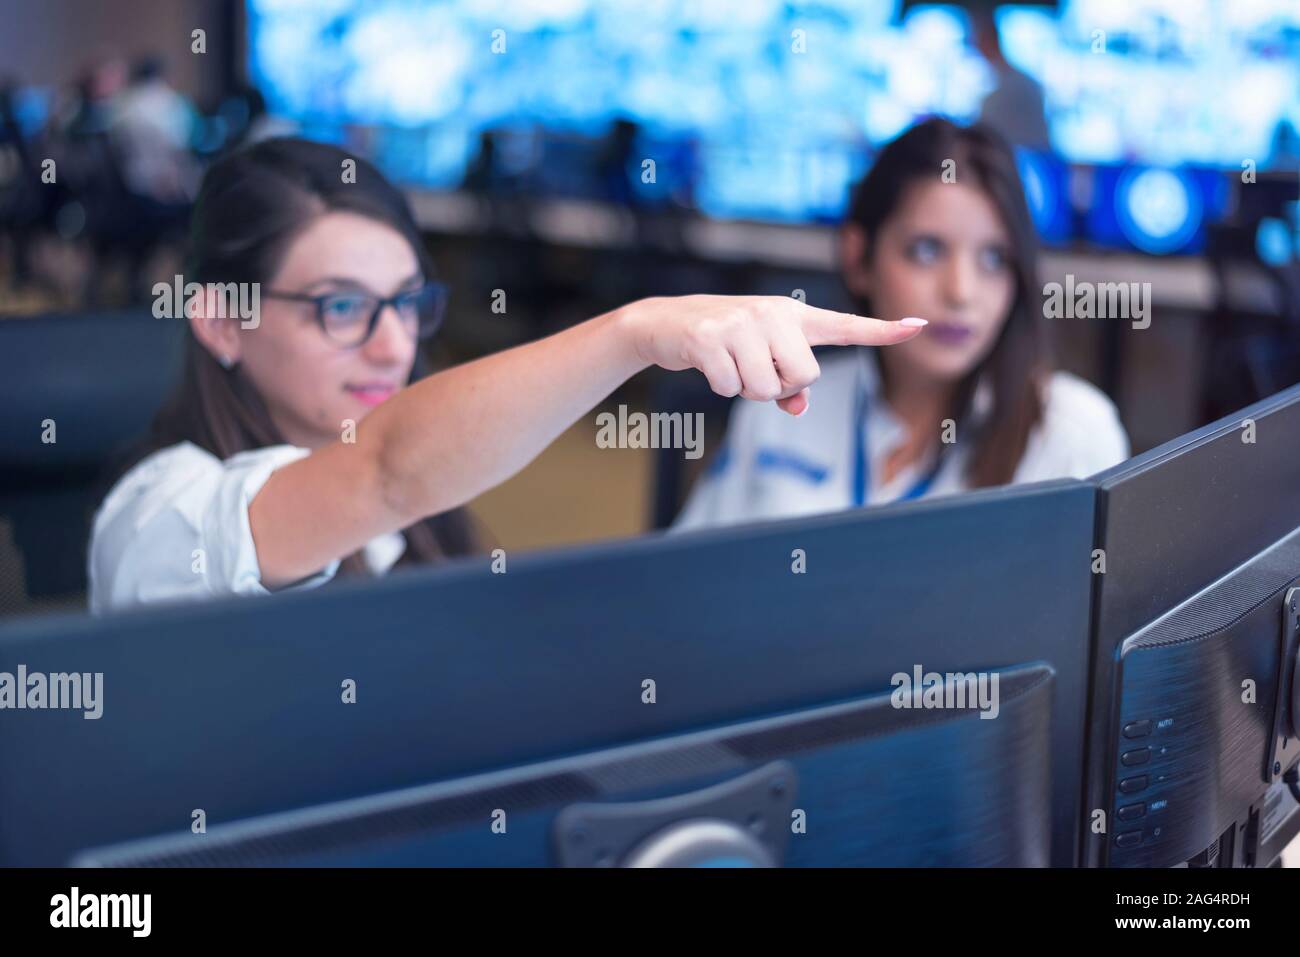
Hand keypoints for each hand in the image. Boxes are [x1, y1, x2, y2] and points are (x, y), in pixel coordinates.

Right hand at [620, 295, 926, 414]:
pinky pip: (731, 387)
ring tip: (728, 365)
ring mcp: (741, 323)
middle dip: (778, 388)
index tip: (918, 326)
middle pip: (804, 376)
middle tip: (752, 370)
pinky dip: (719, 387)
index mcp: (793, 316)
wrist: (663, 323)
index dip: (883, 330)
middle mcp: (773, 313)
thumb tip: (799, 407)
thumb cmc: (722, 342)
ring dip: (745, 390)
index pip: (846, 326)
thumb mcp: (758, 357)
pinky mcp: (711, 338)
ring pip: (767, 389)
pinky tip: (708, 366)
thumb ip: (787, 383)